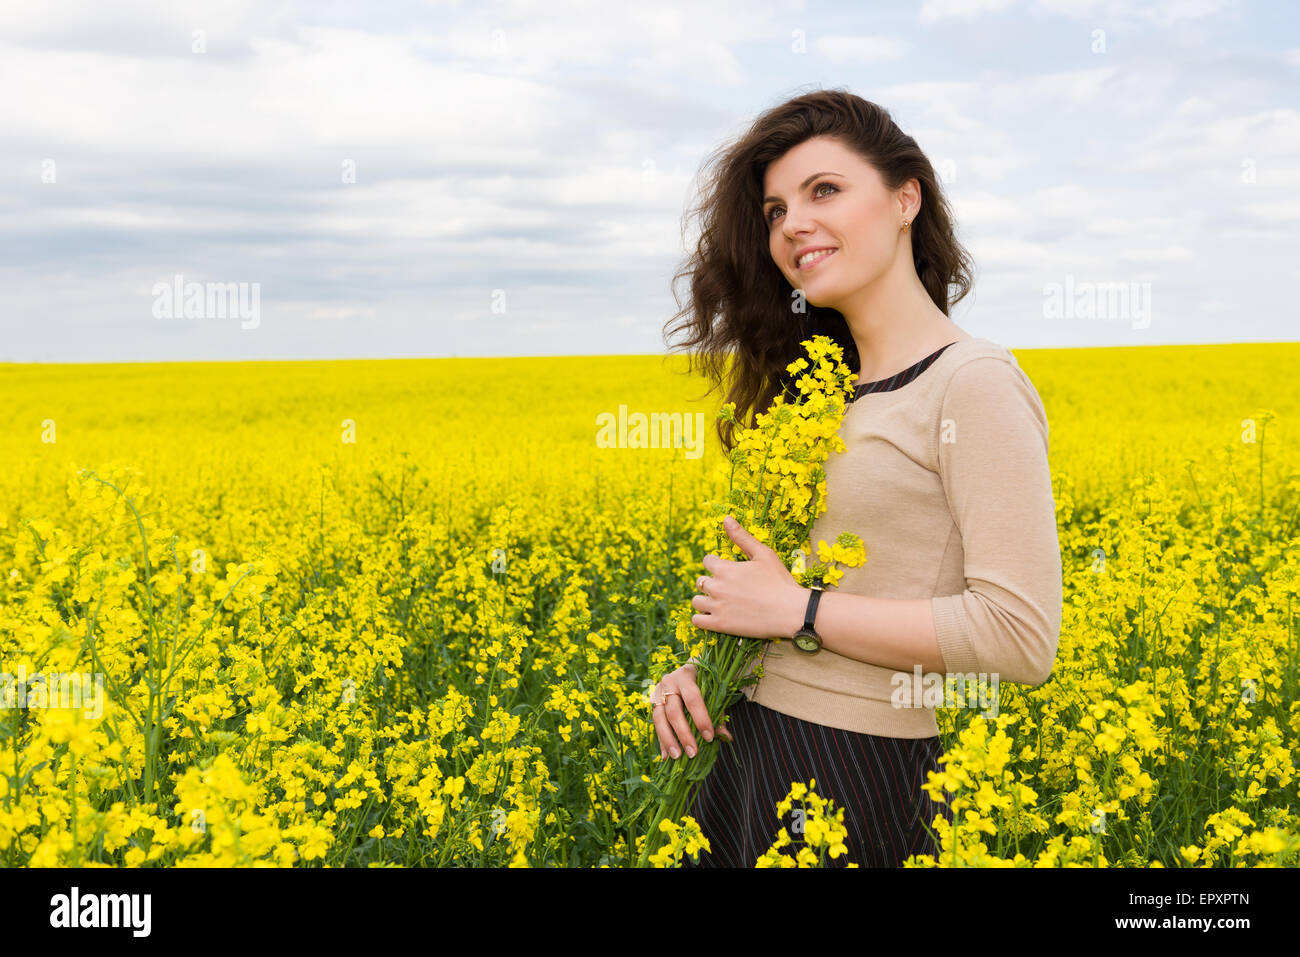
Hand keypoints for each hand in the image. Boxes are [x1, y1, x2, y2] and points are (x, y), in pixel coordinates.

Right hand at [651, 663, 733, 759]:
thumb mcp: (713, 690)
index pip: (693, 698)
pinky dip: (661, 741)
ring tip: (677, 757)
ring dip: (668, 740)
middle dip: (683, 734)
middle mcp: (669, 682)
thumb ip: (719, 712)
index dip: (701, 719)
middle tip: (693, 753)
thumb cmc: (705, 680)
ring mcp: (658, 692)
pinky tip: (666, 756)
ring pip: (659, 719)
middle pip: (673, 711)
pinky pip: (655, 725)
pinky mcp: (652, 702)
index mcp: (687, 675)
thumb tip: (726, 737)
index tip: (709, 737)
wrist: (688, 668)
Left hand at [691, 515, 807, 639]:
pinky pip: (697, 620)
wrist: (791, 612)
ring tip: (719, 603)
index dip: (717, 564)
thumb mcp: (763, 554)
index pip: (707, 561)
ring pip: (696, 601)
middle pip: (701, 581)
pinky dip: (701, 618)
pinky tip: (713, 616)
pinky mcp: (719, 625)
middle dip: (712, 582)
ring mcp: (716, 607)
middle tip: (729, 589)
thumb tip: (726, 518)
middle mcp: (716, 586)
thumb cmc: (780, 581)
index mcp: (724, 568)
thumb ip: (742, 537)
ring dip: (704, 600)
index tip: (729, 571)